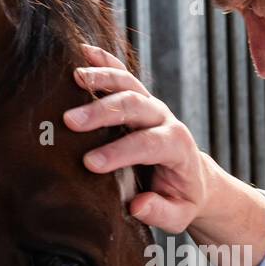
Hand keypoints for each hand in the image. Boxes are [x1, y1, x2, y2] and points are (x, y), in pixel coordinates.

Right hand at [64, 43, 214, 233]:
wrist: (194, 177)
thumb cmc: (181, 197)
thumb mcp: (178, 214)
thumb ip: (161, 211)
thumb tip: (138, 205)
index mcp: (177, 146)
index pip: (148, 144)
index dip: (120, 152)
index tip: (91, 163)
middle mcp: (165, 119)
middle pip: (135, 106)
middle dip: (102, 112)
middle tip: (70, 121)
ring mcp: (152, 105)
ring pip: (128, 83)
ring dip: (100, 78)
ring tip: (72, 77)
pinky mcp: (140, 98)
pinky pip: (123, 74)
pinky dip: (105, 60)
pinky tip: (83, 51)